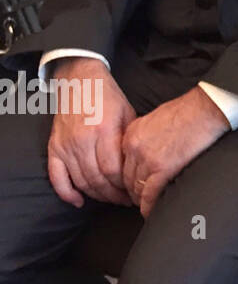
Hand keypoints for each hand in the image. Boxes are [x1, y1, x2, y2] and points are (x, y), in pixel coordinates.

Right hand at [46, 57, 135, 207]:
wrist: (80, 81)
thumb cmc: (108, 97)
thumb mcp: (127, 114)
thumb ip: (129, 140)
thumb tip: (137, 167)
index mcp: (104, 130)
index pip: (113, 170)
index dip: (124, 186)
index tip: (134, 191)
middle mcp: (82, 140)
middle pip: (97, 180)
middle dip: (113, 195)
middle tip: (125, 200)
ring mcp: (65, 145)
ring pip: (80, 182)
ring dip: (96, 196)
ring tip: (111, 200)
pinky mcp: (53, 148)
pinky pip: (56, 178)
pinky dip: (66, 193)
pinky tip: (79, 202)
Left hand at [122, 87, 229, 217]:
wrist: (205, 109)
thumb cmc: (188, 110)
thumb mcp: (155, 118)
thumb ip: (144, 135)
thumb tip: (145, 151)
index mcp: (131, 133)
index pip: (121, 163)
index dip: (126, 177)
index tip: (132, 184)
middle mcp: (133, 147)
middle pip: (126, 178)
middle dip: (132, 190)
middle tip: (139, 199)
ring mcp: (146, 159)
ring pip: (136, 188)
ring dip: (140, 199)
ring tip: (148, 205)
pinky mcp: (162, 169)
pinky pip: (149, 195)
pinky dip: (148, 207)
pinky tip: (150, 212)